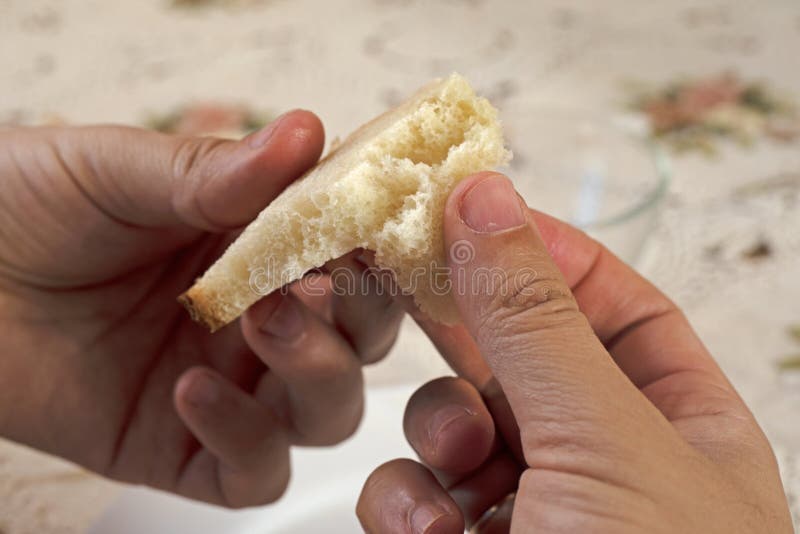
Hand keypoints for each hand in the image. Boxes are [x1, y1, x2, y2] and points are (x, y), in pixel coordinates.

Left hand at [0, 112, 403, 506]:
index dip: (373, 252)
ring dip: (317, 373)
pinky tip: (191, 388)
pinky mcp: (186, 450)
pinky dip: (245, 439)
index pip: (351, 259)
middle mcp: (257, 321)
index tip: (369, 234)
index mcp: (256, 249)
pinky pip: (254, 472)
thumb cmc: (22, 208)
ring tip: (259, 323)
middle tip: (314, 283)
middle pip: (359, 343)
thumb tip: (305, 132)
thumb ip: (214, 169)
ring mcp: (229, 387)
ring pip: (327, 412)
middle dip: (357, 318)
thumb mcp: (119, 171)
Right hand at [357, 172, 792, 532]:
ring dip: (438, 433)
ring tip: (456, 472)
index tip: (469, 208)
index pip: (610, 301)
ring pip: (451, 423)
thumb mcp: (600, 440)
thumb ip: (532, 317)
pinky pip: (412, 496)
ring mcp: (525, 510)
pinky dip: (406, 506)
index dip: (542, 250)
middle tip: (395, 264)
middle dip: (460, 324)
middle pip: (516, 352)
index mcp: (674, 419)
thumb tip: (485, 195)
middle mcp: (599, 458)